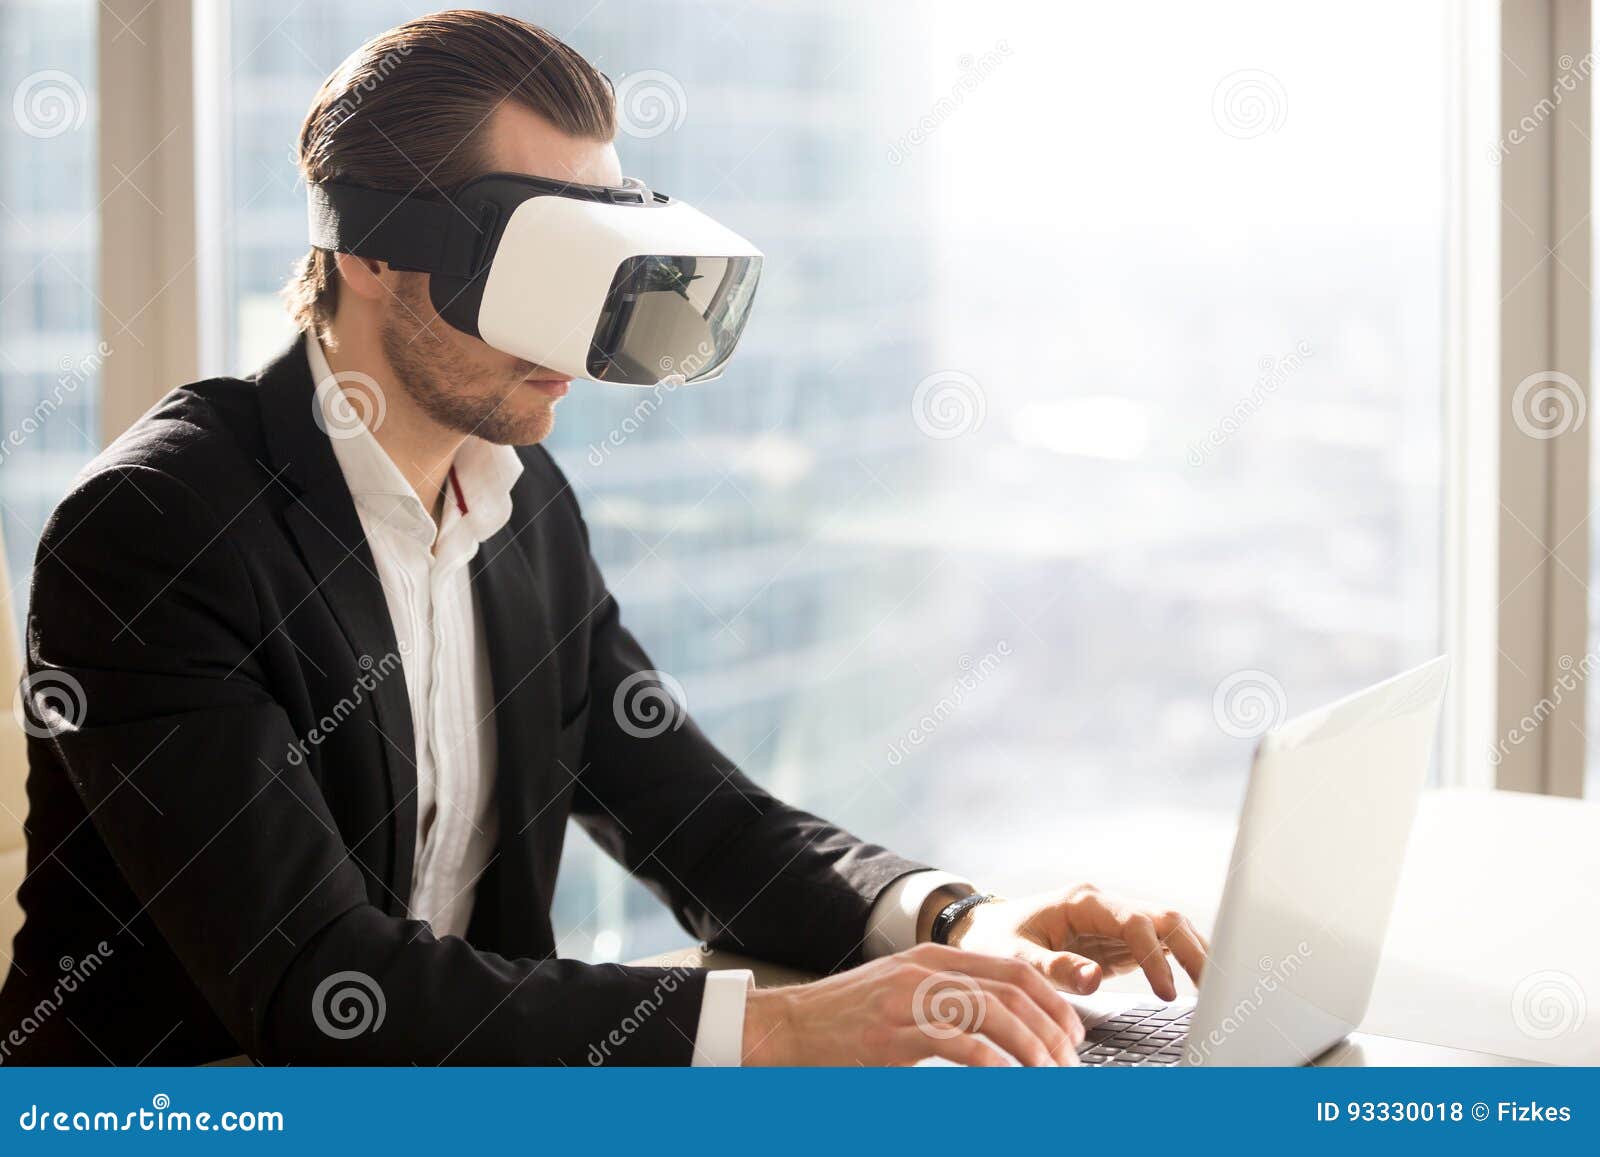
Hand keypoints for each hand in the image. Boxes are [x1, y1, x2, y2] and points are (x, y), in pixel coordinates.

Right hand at [740, 942, 1084, 1065]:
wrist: (788, 1026)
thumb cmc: (846, 1018)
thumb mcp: (901, 993)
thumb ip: (947, 999)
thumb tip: (1002, 1027)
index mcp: (934, 957)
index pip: (1013, 968)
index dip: (1054, 1000)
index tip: (1074, 1032)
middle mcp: (926, 970)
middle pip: (1013, 989)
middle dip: (1052, 1029)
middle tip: (1070, 1064)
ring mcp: (909, 999)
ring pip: (993, 1013)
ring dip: (1032, 1048)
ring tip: (1049, 1076)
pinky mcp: (893, 1033)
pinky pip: (957, 1043)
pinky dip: (993, 1063)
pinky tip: (1009, 1079)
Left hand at [945, 884, 1208, 999]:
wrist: (985, 930)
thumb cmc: (995, 939)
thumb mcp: (1014, 956)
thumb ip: (1053, 967)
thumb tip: (1094, 980)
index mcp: (1082, 901)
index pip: (1134, 921)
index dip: (1154, 957)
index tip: (1167, 993)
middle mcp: (1105, 906)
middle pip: (1164, 918)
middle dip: (1192, 950)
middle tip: (1214, 989)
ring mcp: (1115, 922)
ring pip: (1169, 930)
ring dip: (1194, 955)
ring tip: (1216, 991)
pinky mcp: (1119, 943)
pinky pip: (1160, 948)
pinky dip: (1181, 964)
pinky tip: (1198, 986)